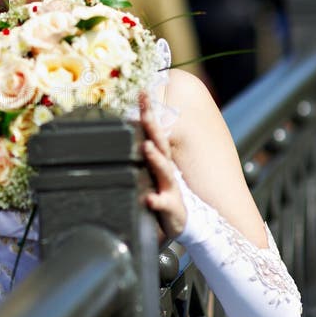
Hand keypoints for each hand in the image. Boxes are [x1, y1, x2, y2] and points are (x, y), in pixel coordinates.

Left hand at [138, 92, 186, 241]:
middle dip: (153, 126)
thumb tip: (126, 131)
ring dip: (155, 158)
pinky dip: (157, 200)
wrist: (188, 225)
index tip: (143, 91)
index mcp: (162, 161)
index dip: (149, 112)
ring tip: (146, 147)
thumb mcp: (154, 175)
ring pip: (164, 171)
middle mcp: (167, 171)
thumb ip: (144, 156)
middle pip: (160, 144)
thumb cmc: (166, 196)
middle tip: (145, 110)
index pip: (154, 132)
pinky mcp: (173, 209)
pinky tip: (149, 198)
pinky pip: (164, 204)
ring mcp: (171, 188)